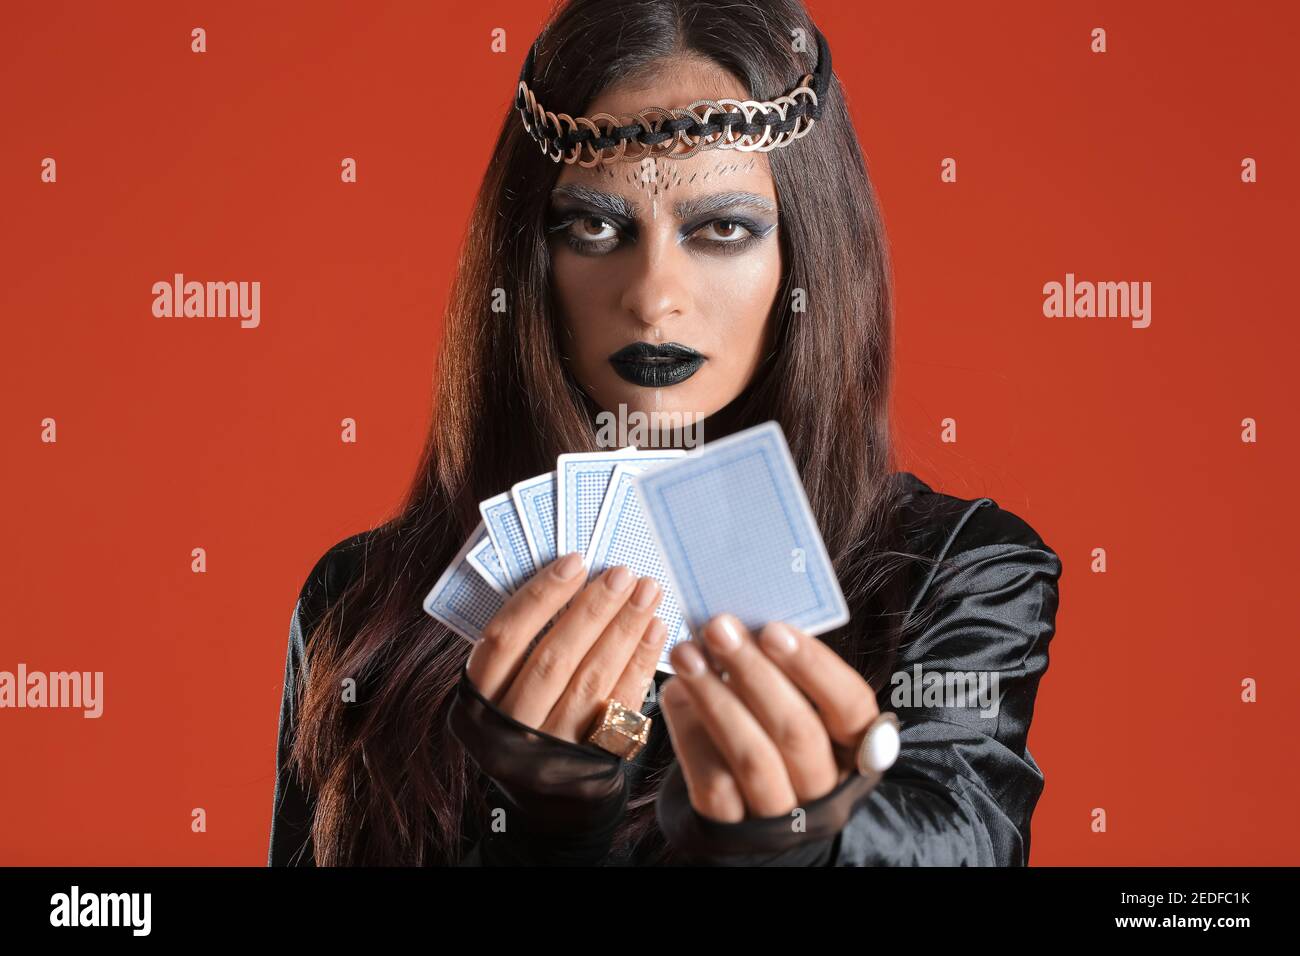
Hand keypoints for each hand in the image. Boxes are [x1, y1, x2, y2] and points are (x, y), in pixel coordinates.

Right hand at [466, 551, 668, 743]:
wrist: (547, 792)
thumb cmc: (524, 717)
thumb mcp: (503, 688)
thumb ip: (524, 645)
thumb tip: (574, 579)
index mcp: (478, 703)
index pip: (503, 640)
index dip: (539, 598)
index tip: (574, 562)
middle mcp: (511, 729)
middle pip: (553, 659)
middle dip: (592, 611)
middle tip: (622, 574)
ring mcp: (554, 748)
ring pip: (590, 681)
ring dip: (623, 631)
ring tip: (646, 593)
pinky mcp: (593, 760)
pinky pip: (621, 706)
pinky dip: (640, 664)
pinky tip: (655, 631)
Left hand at [659, 614, 879, 822]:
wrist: (738, 808)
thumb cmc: (769, 733)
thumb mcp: (788, 704)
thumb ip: (777, 671)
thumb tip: (736, 623)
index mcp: (854, 749)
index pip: (852, 707)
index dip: (815, 666)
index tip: (774, 628)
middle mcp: (824, 787)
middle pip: (797, 731)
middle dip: (754, 673)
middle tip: (719, 629)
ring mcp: (780, 812)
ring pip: (754, 757)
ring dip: (716, 697)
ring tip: (686, 654)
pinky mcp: (733, 828)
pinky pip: (713, 781)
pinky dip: (690, 731)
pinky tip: (674, 692)